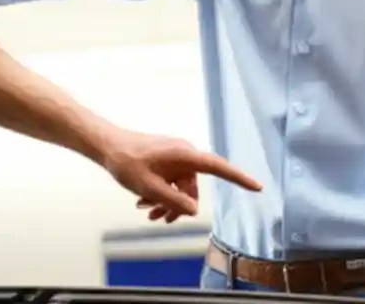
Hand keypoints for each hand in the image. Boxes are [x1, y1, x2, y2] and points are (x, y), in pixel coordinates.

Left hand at [99, 129, 261, 223]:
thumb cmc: (127, 163)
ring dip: (167, 202)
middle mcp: (184, 155)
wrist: (107, 146)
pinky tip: (143, 204)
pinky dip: (161, 194)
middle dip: (178, 206)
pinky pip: (171, 181)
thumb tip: (193, 210)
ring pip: (181, 188)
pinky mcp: (166, 160)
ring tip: (146, 213)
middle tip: (157, 218)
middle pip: (194, 188)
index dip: (239, 178)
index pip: (219, 168)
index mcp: (185, 156)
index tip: (258, 187)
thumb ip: (174, 200)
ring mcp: (175, 157)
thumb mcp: (150, 188)